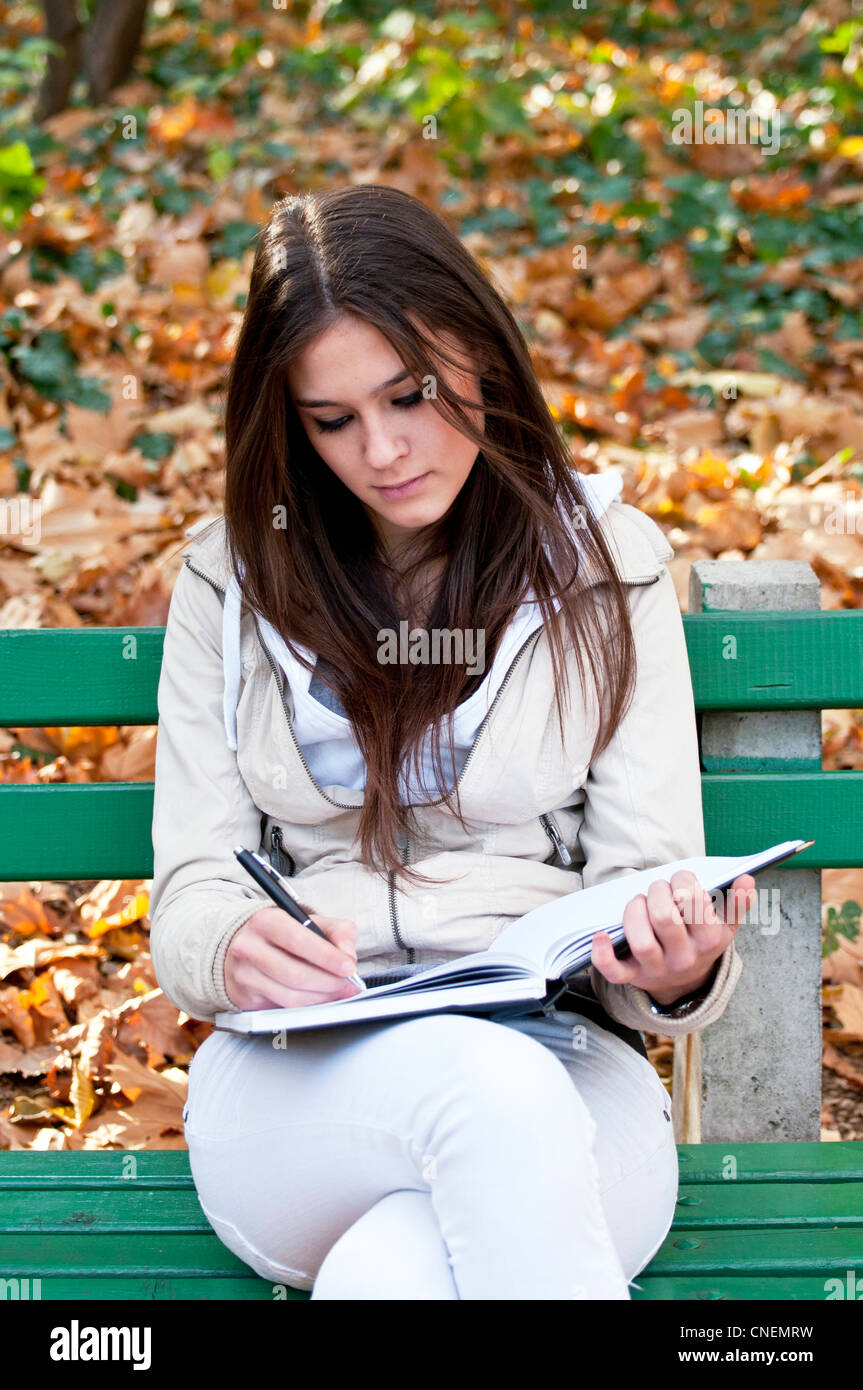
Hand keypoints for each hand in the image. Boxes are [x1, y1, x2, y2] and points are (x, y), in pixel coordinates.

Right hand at [224, 906, 362, 1010]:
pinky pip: (284, 1007)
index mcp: (265, 921)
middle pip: (295, 974)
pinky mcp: (245, 997)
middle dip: (329, 982)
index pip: (297, 940)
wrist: (247, 944)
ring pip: (290, 996)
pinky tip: (319, 996)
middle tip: (346, 982)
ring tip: (336, 990)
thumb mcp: (312, 921)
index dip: (327, 957)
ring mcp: (244, 974)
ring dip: (321, 997)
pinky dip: (309, 1005)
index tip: (348, 966)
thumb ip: (338, 931)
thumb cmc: (283, 934)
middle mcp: (249, 947)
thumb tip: (348, 955)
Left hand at [590, 872, 756, 1007]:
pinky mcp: (633, 976)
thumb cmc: (701, 941)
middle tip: (659, 889)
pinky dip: (603, 955)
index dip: (684, 882)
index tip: (682, 879)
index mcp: (710, 942)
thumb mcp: (726, 926)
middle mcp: (684, 958)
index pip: (696, 904)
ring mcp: (657, 969)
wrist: (686, 983)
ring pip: (640, 941)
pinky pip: (614, 971)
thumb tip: (747, 879)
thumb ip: (738, 902)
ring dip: (634, 912)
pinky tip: (601, 936)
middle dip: (657, 892)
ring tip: (639, 902)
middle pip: (665, 919)